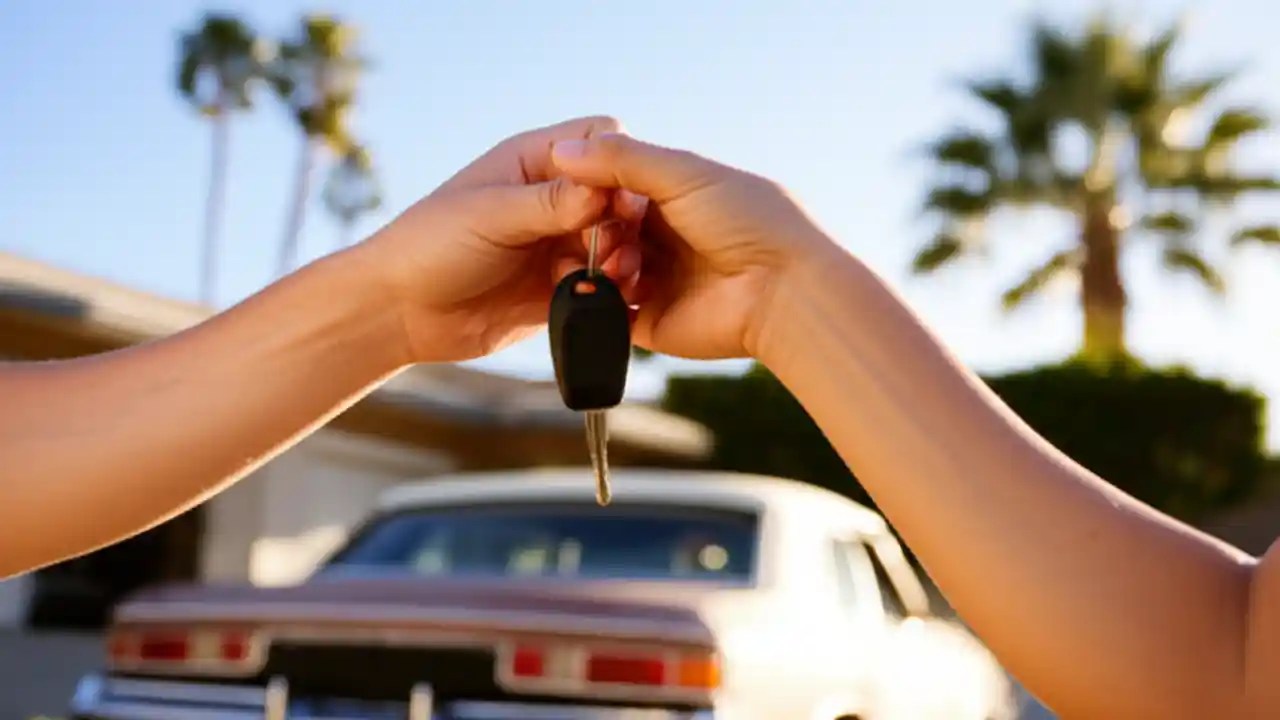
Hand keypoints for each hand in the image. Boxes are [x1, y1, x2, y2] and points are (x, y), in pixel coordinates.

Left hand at [352, 116, 646, 362]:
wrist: (399, 312)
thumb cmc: (429, 246)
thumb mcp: (490, 215)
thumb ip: (550, 203)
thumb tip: (607, 191)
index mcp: (534, 162)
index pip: (599, 140)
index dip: (617, 164)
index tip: (613, 200)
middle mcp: (552, 199)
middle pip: (618, 194)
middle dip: (623, 221)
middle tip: (605, 248)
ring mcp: (557, 242)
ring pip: (618, 241)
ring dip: (620, 259)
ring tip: (601, 277)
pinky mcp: (559, 286)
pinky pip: (602, 283)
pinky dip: (609, 290)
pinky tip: (596, 299)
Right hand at [549, 133, 837, 359]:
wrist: (782, 291)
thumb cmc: (748, 222)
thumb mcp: (684, 174)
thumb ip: (622, 159)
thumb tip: (562, 148)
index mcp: (679, 198)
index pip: (617, 189)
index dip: (595, 189)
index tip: (582, 190)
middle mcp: (668, 239)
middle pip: (606, 229)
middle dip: (594, 229)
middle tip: (602, 231)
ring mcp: (660, 282)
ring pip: (602, 269)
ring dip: (597, 262)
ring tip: (616, 261)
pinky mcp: (652, 321)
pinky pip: (607, 311)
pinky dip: (594, 300)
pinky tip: (596, 287)